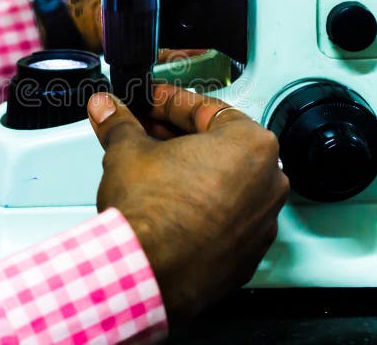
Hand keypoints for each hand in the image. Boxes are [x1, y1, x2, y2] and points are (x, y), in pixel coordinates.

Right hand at [87, 85, 288, 322]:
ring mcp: (261, 224)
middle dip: (177, 138)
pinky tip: (168, 208)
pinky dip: (200, 210)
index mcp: (251, 146)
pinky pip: (225, 221)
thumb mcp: (128, 152)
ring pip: (224, 184)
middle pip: (218, 147)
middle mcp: (267, 184)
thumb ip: (120, 124)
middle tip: (145, 132)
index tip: (150, 103)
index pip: (207, 110)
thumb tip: (108, 109)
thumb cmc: (151, 217)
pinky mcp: (246, 256)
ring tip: (152, 170)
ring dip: (189, 174)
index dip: (169, 103)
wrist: (146, 274)